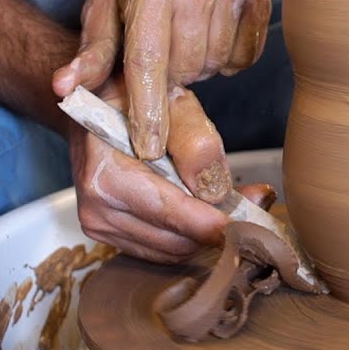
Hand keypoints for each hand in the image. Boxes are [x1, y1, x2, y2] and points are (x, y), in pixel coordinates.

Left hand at [53, 0, 270, 159]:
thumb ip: (91, 49)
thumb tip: (64, 89)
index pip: (147, 60)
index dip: (148, 109)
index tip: (148, 148)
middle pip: (184, 69)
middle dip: (170, 76)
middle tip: (163, 51)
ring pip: (215, 66)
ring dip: (198, 65)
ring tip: (187, 35)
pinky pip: (243, 58)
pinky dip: (227, 57)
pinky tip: (213, 30)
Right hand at [65, 80, 274, 263]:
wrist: (93, 106)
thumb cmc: (135, 99)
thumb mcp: (171, 102)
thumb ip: (197, 142)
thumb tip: (217, 191)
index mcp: (107, 176)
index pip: (171, 213)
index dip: (215, 223)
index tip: (253, 224)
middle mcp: (97, 209)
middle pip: (176, 240)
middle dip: (219, 228)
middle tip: (255, 204)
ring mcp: (99, 225)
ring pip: (172, 251)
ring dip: (206, 234)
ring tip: (233, 204)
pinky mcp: (107, 235)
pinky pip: (160, 250)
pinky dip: (188, 236)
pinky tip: (204, 210)